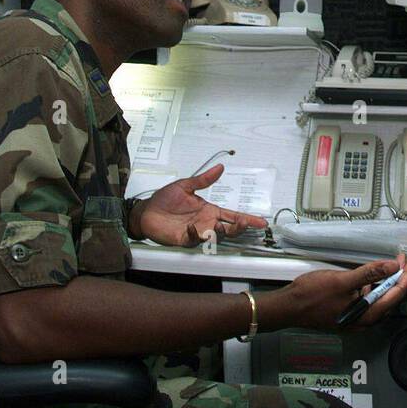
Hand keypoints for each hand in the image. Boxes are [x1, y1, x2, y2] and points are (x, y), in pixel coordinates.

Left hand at [134, 164, 267, 246]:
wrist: (146, 211)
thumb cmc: (164, 200)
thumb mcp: (185, 185)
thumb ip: (203, 179)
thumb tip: (220, 168)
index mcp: (209, 210)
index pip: (232, 216)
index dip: (247, 219)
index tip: (261, 222)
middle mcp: (206, 222)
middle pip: (229, 229)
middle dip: (239, 227)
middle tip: (243, 223)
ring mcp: (196, 232)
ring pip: (216, 237)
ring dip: (220, 233)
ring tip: (221, 227)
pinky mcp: (184, 239)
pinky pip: (194, 239)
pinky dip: (195, 235)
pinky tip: (192, 227)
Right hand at [276, 253, 406, 329]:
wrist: (289, 308)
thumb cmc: (312, 296)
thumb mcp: (343, 281)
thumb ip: (370, 273)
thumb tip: (392, 267)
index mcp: (367, 315)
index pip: (396, 293)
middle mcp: (365, 320)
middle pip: (391, 297)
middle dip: (399, 276)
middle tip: (404, 259)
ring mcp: (357, 316)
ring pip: (380, 297)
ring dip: (387, 280)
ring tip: (393, 263)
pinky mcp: (349, 312)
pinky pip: (368, 298)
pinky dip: (374, 285)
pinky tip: (373, 274)